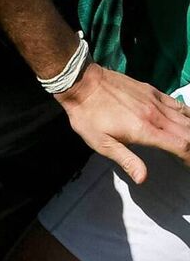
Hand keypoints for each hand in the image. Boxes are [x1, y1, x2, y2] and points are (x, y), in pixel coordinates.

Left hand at [55, 63, 189, 182]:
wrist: (82, 82)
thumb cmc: (88, 116)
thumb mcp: (101, 142)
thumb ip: (126, 159)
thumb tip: (143, 178)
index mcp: (145, 130)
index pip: (181, 145)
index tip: (189, 165)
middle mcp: (156, 115)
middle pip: (188, 132)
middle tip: (189, 158)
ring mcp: (155, 101)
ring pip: (186, 117)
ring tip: (189, 143)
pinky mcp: (152, 91)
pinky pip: (177, 103)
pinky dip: (188, 114)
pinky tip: (187, 120)